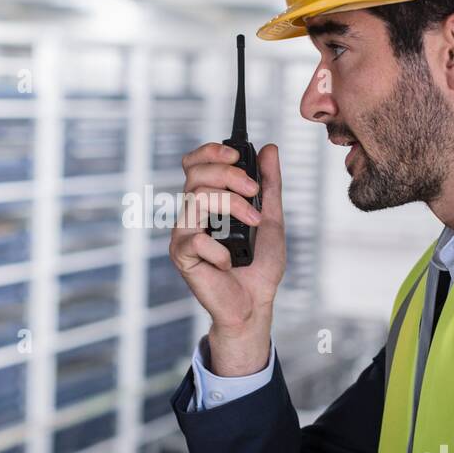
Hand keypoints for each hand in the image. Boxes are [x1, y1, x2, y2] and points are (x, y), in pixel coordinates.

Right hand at [168, 142, 284, 373]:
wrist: (255, 303)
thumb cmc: (259, 265)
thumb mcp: (272, 217)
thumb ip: (269, 184)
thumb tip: (269, 149)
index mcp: (208, 200)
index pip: (195, 164)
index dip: (209, 152)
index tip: (234, 155)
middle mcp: (192, 213)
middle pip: (195, 174)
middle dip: (228, 175)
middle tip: (253, 191)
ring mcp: (184, 233)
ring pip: (196, 198)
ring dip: (231, 205)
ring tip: (252, 224)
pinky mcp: (181, 255)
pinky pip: (196, 238)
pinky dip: (220, 249)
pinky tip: (229, 263)